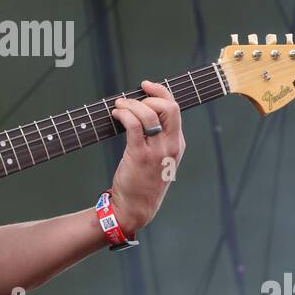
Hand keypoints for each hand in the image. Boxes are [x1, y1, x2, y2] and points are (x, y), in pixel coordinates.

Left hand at [107, 80, 185, 233]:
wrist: (136, 208)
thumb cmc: (144, 182)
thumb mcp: (159, 158)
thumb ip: (158, 137)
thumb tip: (140, 110)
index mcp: (177, 143)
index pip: (175, 109)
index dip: (161, 92)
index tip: (145, 85)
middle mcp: (171, 145)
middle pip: (169, 107)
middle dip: (149, 97)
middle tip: (130, 100)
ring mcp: (157, 151)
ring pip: (149, 114)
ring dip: (130, 104)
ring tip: (118, 107)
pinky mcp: (140, 156)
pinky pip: (134, 126)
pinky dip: (124, 115)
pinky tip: (116, 115)